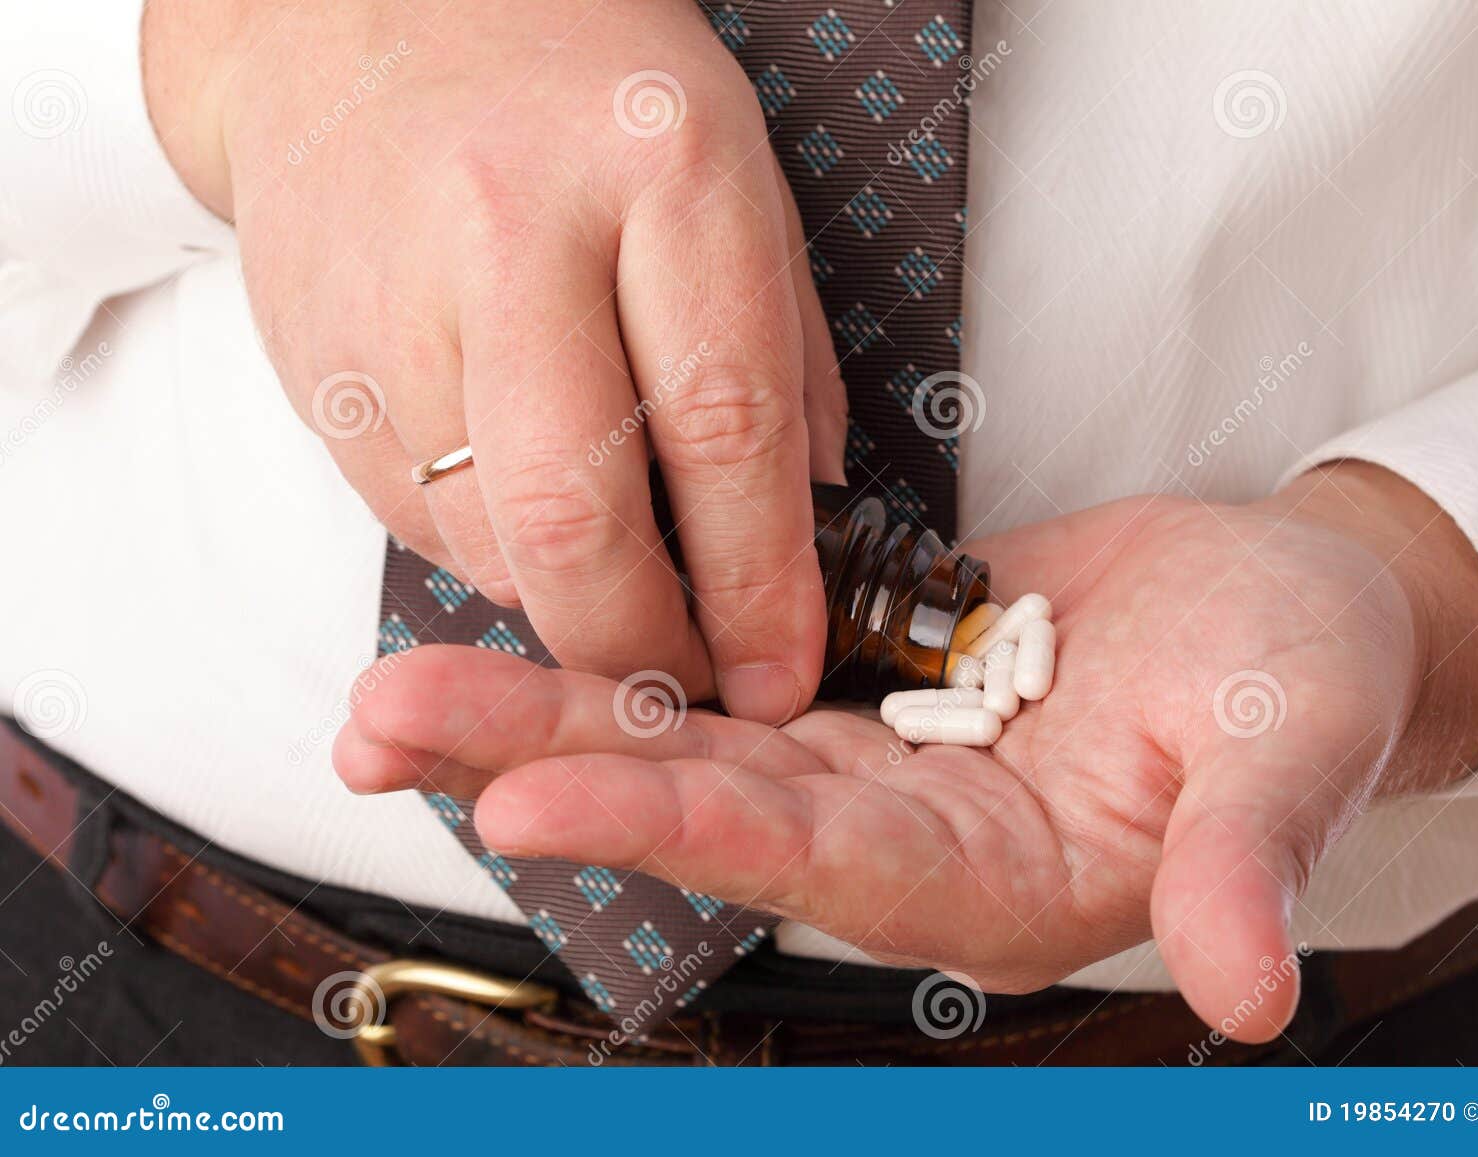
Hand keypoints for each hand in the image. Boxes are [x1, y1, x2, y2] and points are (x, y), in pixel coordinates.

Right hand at [142, 0, 845, 721]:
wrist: (360, 16)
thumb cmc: (578, 92)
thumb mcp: (734, 182)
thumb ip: (781, 362)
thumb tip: (806, 533)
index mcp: (659, 173)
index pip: (724, 427)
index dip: (759, 582)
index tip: (780, 667)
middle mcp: (513, 232)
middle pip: (575, 517)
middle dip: (639, 644)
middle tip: (686, 681)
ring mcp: (395, 298)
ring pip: (484, 541)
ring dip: (563, 602)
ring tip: (614, 572)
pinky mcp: (319, 358)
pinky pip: (413, 520)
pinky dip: (489, 550)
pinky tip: (522, 495)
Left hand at [333, 462, 1477, 1039]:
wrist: (1282, 612)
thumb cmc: (1306, 682)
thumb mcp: (1294, 755)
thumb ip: (1250, 861)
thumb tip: (1253, 987)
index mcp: (993, 878)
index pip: (813, 862)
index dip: (675, 836)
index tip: (527, 808)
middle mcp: (903, 836)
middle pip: (704, 802)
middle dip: (546, 765)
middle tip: (384, 730)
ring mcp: (871, 754)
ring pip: (689, 733)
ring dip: (551, 708)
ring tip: (400, 686)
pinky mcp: (861, 676)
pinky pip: (724, 663)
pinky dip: (628, 644)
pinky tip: (526, 617)